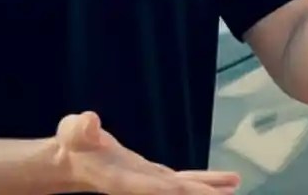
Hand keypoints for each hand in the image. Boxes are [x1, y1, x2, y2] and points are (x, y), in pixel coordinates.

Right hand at [56, 111, 239, 193]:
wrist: (72, 160)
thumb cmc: (72, 144)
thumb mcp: (72, 132)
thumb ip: (80, 130)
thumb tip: (89, 120)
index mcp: (123, 179)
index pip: (157, 186)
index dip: (181, 191)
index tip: (208, 194)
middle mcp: (140, 185)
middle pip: (176, 192)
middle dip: (202, 193)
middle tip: (229, 193)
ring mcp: (150, 182)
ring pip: (184, 188)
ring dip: (209, 188)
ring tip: (235, 185)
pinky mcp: (155, 177)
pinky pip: (184, 181)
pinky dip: (203, 182)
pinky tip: (224, 183)